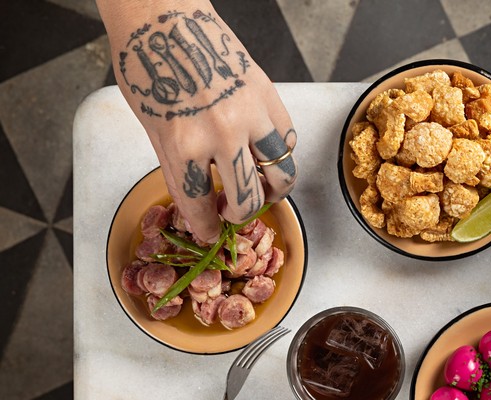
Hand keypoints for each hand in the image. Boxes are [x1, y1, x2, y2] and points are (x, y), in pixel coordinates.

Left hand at [97, 0, 296, 241]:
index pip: (202, 207)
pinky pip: (288, 140)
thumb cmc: (148, 66)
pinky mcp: (270, 97)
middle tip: (233, 210)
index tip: (209, 232)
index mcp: (183, 146)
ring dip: (272, 191)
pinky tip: (265, 152)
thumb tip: (198, 199)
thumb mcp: (152, 127)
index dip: (206, 228)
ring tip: (262, 189)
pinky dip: (280, 153)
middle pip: (247, 199)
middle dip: (239, 214)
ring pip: (280, 175)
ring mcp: (251, 116)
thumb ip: (178, 167)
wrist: (164, 17)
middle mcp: (222, 136)